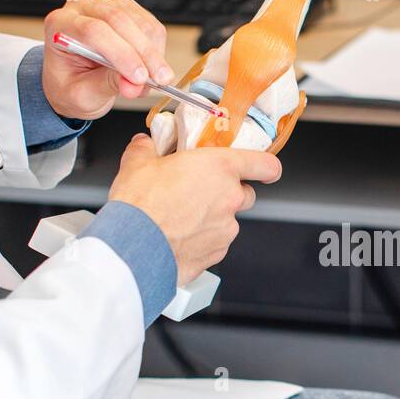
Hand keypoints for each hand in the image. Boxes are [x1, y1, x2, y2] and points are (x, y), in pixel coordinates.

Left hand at [42, 0, 175, 119]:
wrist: (76, 79)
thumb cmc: (72, 85)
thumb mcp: (83, 95)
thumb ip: (107, 86)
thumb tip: (135, 85)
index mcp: (60, 24)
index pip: (93, 30)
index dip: (120, 53)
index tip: (139, 78)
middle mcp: (82, 9)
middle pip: (118, 20)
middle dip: (144, 53)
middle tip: (159, 81)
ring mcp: (106, 6)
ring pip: (140, 23)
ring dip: (153, 54)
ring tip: (149, 83)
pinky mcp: (128, 10)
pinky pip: (152, 26)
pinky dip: (157, 50)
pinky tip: (150, 69)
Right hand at [108, 134, 281, 285]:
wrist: (132, 246)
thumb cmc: (140, 204)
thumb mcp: (138, 163)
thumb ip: (146, 148)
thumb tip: (144, 144)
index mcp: (220, 168)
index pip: (265, 164)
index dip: (267, 167)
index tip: (265, 170)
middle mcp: (230, 199)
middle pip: (245, 194)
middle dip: (228, 192)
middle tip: (201, 191)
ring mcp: (226, 230)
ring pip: (228, 221)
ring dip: (212, 218)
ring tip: (181, 218)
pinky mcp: (216, 254)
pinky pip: (216, 244)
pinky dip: (202, 241)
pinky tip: (179, 237)